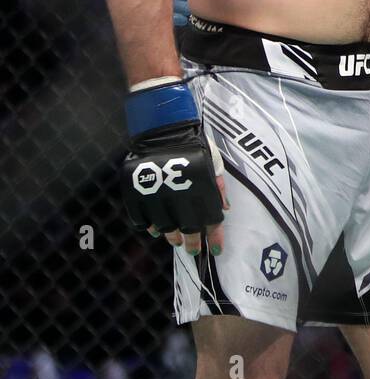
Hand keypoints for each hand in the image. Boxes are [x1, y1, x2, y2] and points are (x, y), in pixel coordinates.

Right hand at [123, 81, 228, 255]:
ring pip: (165, 227)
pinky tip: (156, 228)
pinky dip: (150, 226)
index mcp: (201, 188)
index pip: (211, 219)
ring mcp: (156, 196)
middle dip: (192, 243)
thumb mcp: (213, 163)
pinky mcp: (136, 194)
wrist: (164, 129)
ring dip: (172, 236)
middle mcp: (179, 195)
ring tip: (175, 239)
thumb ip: (218, 188)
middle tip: (193, 250)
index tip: (215, 249)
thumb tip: (224, 211)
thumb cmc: (194, 145)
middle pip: (187, 229)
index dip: (214, 237)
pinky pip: (142, 219)